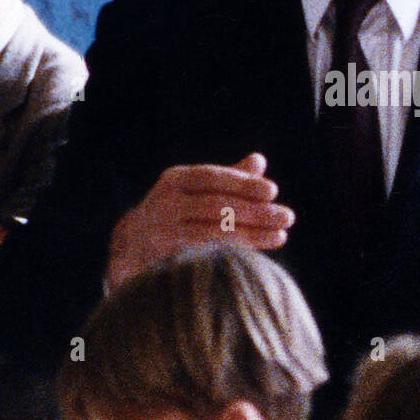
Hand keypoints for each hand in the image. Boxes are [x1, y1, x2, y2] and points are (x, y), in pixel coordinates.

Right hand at [106, 153, 295, 290]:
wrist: (132, 246)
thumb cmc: (177, 212)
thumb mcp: (196, 190)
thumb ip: (228, 177)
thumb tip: (259, 161)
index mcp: (176, 180)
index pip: (212, 177)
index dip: (242, 183)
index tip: (272, 191)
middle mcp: (166, 202)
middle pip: (216, 205)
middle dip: (255, 211)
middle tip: (287, 217)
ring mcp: (162, 231)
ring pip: (211, 232)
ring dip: (250, 235)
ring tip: (281, 236)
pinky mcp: (162, 258)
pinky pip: (201, 255)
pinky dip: (229, 254)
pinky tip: (254, 257)